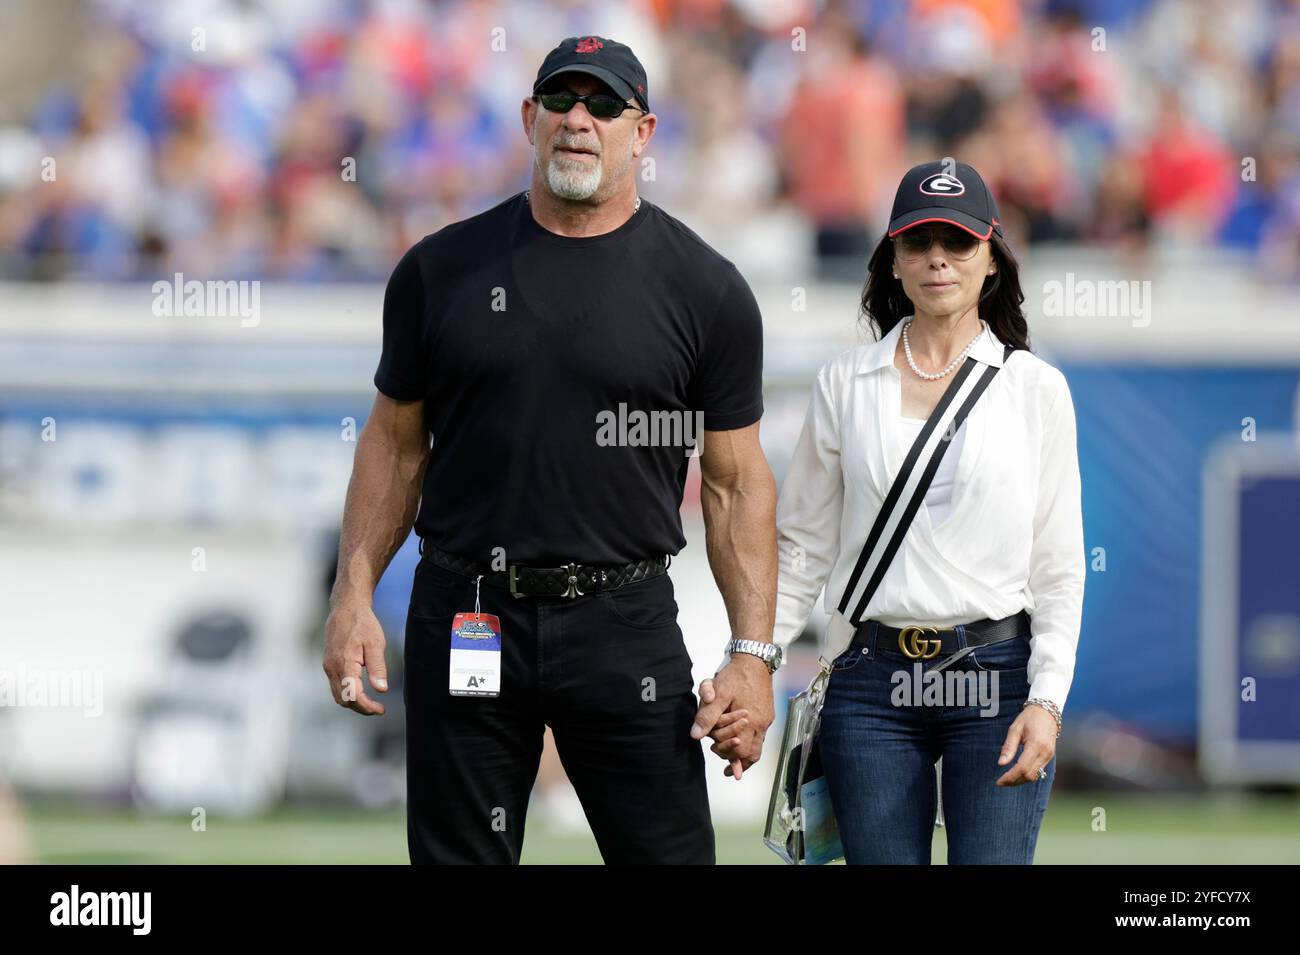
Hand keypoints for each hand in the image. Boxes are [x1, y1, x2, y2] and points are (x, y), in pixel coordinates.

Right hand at [323, 599, 388, 715]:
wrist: (346, 607)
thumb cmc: (363, 623)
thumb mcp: (375, 644)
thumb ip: (378, 667)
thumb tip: (381, 689)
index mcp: (344, 664)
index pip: (353, 696)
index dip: (367, 707)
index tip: (381, 710)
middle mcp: (332, 668)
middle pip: (343, 700)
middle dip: (360, 708)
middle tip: (378, 709)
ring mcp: (328, 666)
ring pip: (337, 695)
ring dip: (353, 702)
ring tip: (371, 703)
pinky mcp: (328, 664)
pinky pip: (336, 686)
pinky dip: (347, 693)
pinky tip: (361, 691)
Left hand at [691, 654, 773, 779]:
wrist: (754, 660)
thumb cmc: (736, 675)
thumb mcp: (718, 694)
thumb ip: (707, 716)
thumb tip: (696, 735)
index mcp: (750, 722)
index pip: (740, 752)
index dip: (728, 757)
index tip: (717, 754)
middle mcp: (761, 724)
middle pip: (753, 754)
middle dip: (739, 761)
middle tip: (727, 765)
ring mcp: (767, 719)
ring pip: (759, 747)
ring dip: (746, 755)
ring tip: (735, 762)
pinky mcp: (768, 714)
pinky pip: (761, 736)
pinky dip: (751, 742)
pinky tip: (742, 739)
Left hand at [995, 704, 1056, 785]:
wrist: (1047, 711)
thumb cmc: (1029, 718)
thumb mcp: (1015, 729)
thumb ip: (1008, 747)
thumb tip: (1001, 763)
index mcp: (1036, 745)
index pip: (1022, 768)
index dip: (1010, 777)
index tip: (999, 781)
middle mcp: (1045, 752)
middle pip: (1029, 775)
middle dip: (1014, 781)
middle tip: (1001, 782)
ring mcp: (1049, 755)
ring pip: (1035, 776)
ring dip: (1020, 780)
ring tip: (1007, 779)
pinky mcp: (1050, 756)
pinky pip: (1039, 771)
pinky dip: (1027, 775)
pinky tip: (1017, 773)